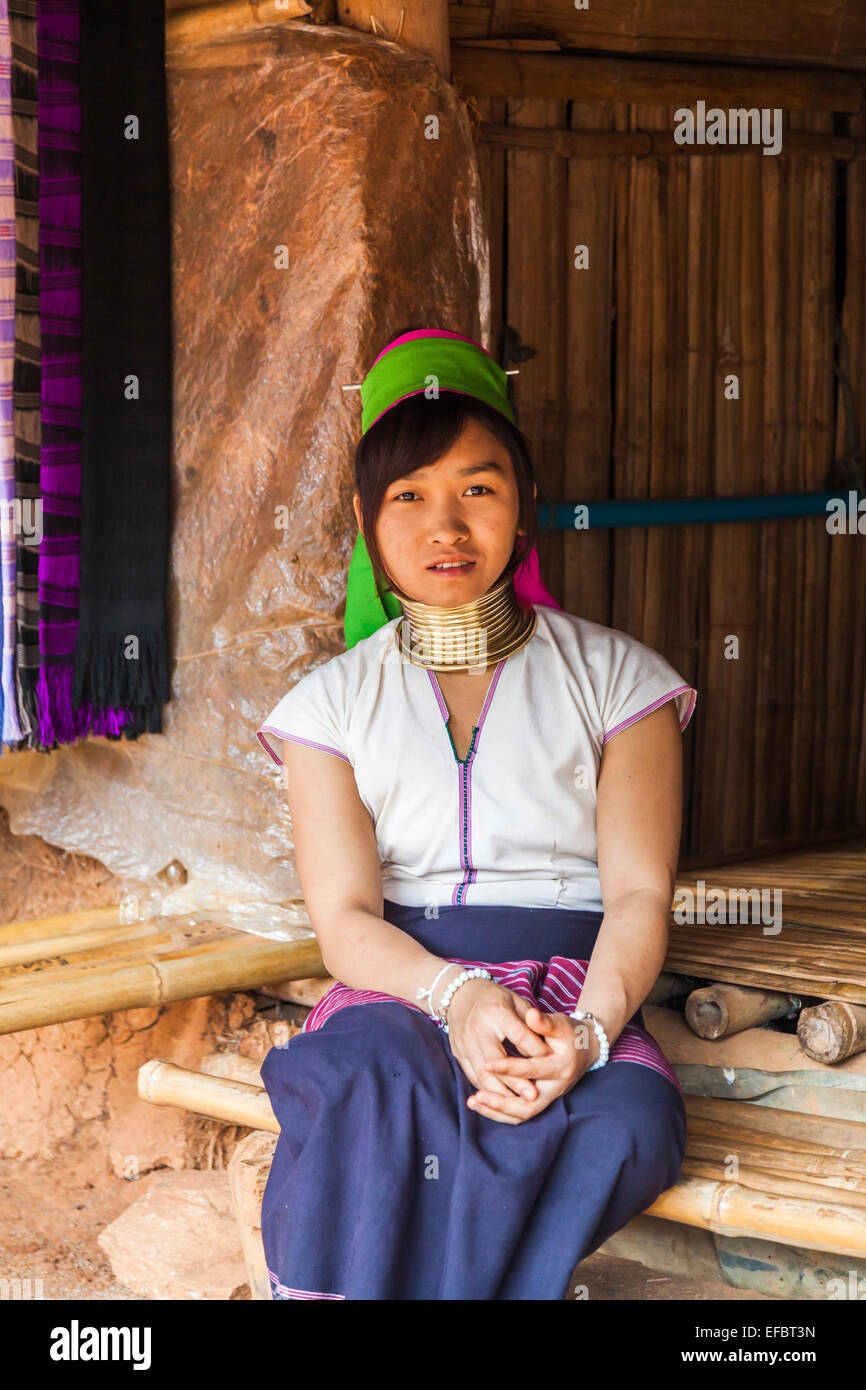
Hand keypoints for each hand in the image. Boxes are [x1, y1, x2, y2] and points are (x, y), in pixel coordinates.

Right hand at [445, 978, 554, 1110]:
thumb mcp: (516, 1001)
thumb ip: (531, 1024)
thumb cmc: (495, 998)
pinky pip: (473, 1076)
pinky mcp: (458, 1053)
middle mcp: (477, 1029)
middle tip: (534, 1096)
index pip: (520, 1036)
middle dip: (515, 1081)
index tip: (550, 1063)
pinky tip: (502, 1099)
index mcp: (496, 1012)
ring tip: (520, 1104)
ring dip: (501, 1093)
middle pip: (497, 1060)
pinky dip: (488, 1090)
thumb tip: (545, 1049)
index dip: (537, 1051)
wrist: (460, 995)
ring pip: (482, 1074)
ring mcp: (464, 1043)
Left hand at [467, 1006, 600, 1124]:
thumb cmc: (571, 1034)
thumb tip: (531, 1015)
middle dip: (501, 1103)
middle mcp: (556, 1088)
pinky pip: (520, 1113)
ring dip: (497, 1111)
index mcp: (561, 1067)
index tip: (488, 1064)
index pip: (533, 1070)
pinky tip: (481, 1104)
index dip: (510, 1068)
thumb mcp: (561, 1024)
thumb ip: (544, 1022)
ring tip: (473, 1102)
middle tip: (476, 1096)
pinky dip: (500, 1112)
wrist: (586, 1049)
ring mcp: (550, 1097)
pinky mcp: (542, 1101)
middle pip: (528, 1105)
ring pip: (522, 1114)